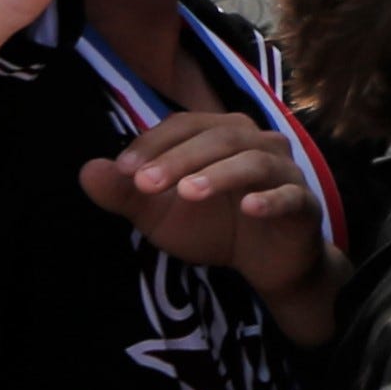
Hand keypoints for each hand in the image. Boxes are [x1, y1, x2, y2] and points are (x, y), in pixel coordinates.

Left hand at [80, 110, 346, 342]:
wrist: (267, 264)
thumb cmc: (214, 226)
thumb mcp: (162, 215)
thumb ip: (127, 194)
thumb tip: (87, 170)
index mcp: (222, 134)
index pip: (185, 125)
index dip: (154, 143)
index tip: (123, 172)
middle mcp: (257, 141)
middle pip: (218, 137)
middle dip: (179, 158)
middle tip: (146, 185)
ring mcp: (284, 171)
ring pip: (252, 160)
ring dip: (219, 174)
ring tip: (187, 194)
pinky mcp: (303, 203)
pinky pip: (289, 196)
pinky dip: (270, 200)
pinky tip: (249, 209)